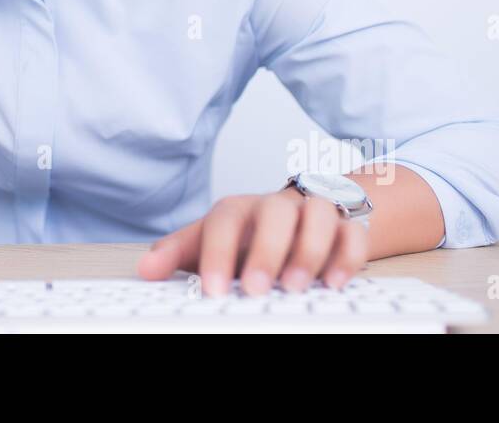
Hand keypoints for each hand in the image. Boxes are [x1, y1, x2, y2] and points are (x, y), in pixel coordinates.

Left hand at [136, 188, 367, 295]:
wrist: (292, 219)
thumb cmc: (245, 237)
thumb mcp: (207, 243)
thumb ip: (178, 256)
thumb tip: (145, 271)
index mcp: (238, 210)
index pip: (224, 222)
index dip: (218, 255)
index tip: (215, 290)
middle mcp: (276, 206)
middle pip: (275, 212)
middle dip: (267, 251)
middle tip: (258, 290)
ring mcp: (313, 212)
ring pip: (319, 214)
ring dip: (309, 250)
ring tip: (296, 288)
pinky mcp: (346, 226)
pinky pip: (353, 232)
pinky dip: (347, 256)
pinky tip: (334, 284)